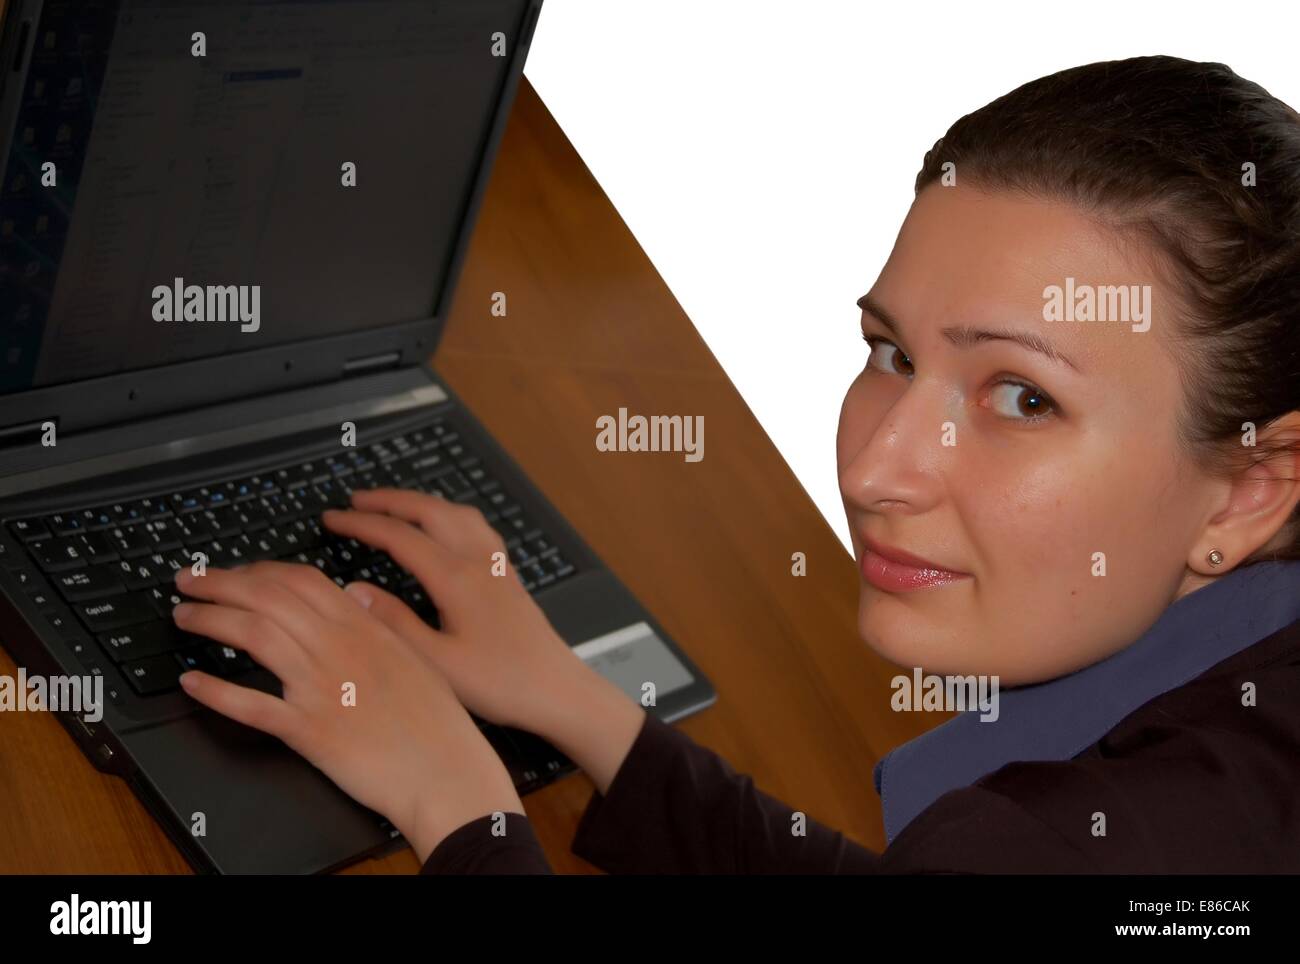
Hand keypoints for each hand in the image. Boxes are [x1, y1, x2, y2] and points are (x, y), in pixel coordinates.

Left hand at [171, 560, 523, 861]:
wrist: (447, 772)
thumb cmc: (439, 722)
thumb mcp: (417, 656)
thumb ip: (383, 621)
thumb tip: (353, 594)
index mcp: (365, 628)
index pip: (300, 580)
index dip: (258, 570)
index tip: (234, 572)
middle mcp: (339, 649)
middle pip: (267, 598)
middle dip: (219, 583)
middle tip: (189, 581)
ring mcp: (321, 688)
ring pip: (253, 637)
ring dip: (210, 621)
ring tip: (184, 616)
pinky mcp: (309, 731)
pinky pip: (252, 706)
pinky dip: (217, 691)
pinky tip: (192, 682)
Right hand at [321, 489, 601, 732]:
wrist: (557, 690)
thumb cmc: (501, 683)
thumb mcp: (437, 664)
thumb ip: (393, 624)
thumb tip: (355, 591)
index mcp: (457, 579)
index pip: (399, 535)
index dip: (361, 524)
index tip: (332, 518)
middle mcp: (479, 561)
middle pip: (430, 510)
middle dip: (389, 500)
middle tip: (355, 501)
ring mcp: (497, 565)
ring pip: (456, 512)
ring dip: (420, 502)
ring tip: (393, 506)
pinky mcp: (509, 575)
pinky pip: (475, 526)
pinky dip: (448, 515)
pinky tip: (444, 528)